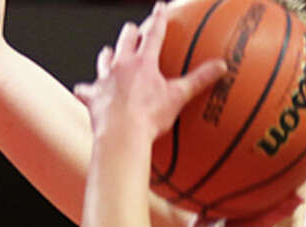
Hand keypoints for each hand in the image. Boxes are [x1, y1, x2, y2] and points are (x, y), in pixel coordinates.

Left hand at [73, 3, 225, 142]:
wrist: (121, 134)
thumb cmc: (149, 117)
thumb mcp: (178, 97)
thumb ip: (199, 80)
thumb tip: (222, 66)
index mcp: (143, 62)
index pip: (154, 33)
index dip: (159, 19)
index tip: (160, 7)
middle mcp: (121, 64)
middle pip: (125, 39)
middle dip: (131, 33)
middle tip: (134, 31)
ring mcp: (105, 79)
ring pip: (104, 58)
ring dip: (108, 56)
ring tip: (110, 55)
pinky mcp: (93, 96)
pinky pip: (85, 90)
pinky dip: (86, 91)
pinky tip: (84, 92)